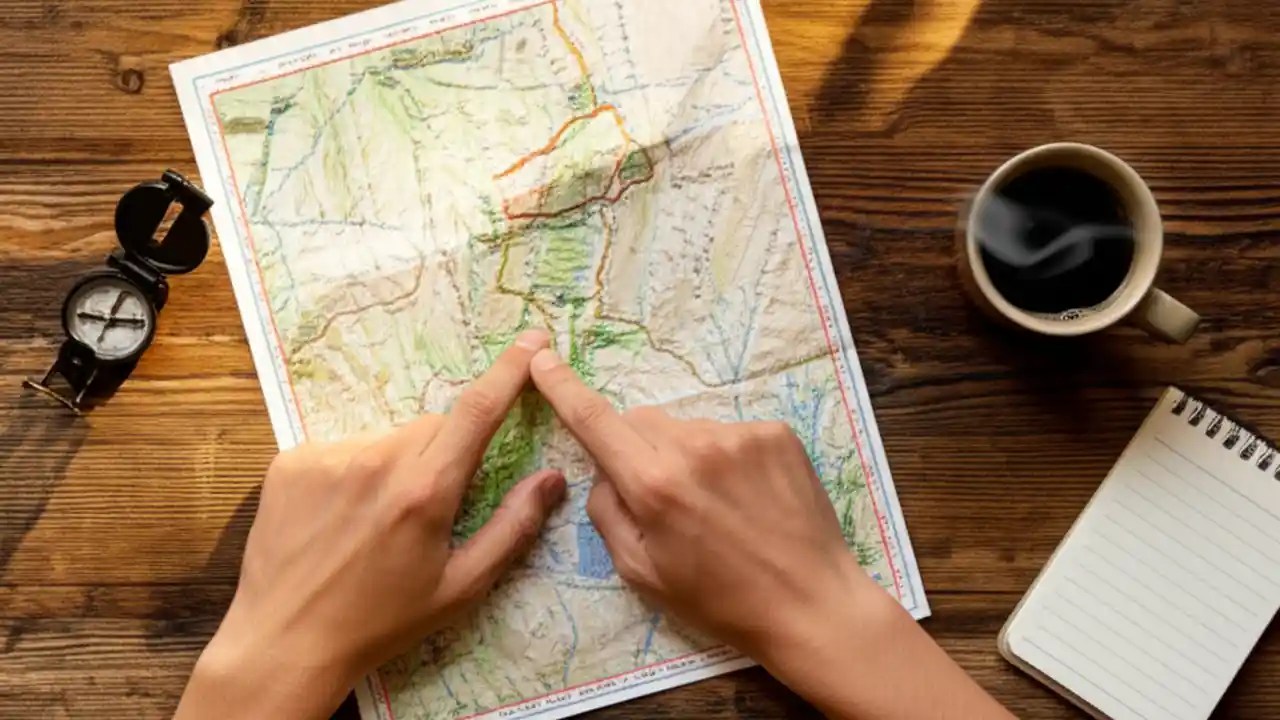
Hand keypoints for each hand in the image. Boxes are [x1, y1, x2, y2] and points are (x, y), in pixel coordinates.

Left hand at [176, 331, 567, 719]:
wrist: (286, 642)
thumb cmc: (382, 622)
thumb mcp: (461, 588)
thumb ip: (513, 528)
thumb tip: (552, 479)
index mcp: (425, 492)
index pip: (478, 410)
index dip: (510, 370)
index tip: (532, 339)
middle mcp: (376, 462)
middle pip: (434, 426)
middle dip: (446, 452)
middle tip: (431, 506)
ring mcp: (329, 457)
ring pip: (389, 437)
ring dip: (397, 464)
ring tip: (377, 521)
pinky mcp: (292, 461)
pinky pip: (344, 448)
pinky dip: (354, 472)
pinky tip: (341, 517)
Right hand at [530, 350, 1012, 719]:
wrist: (810, 603)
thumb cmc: (720, 601)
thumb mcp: (642, 573)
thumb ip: (608, 514)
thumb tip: (603, 472)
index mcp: (653, 485)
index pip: (594, 422)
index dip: (562, 388)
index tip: (542, 358)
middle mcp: (694, 447)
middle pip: (641, 422)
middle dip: (637, 449)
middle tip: (663, 498)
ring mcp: (740, 435)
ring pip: (687, 428)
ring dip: (687, 455)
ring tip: (718, 506)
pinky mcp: (776, 432)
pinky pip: (730, 432)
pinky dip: (728, 457)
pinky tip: (749, 497)